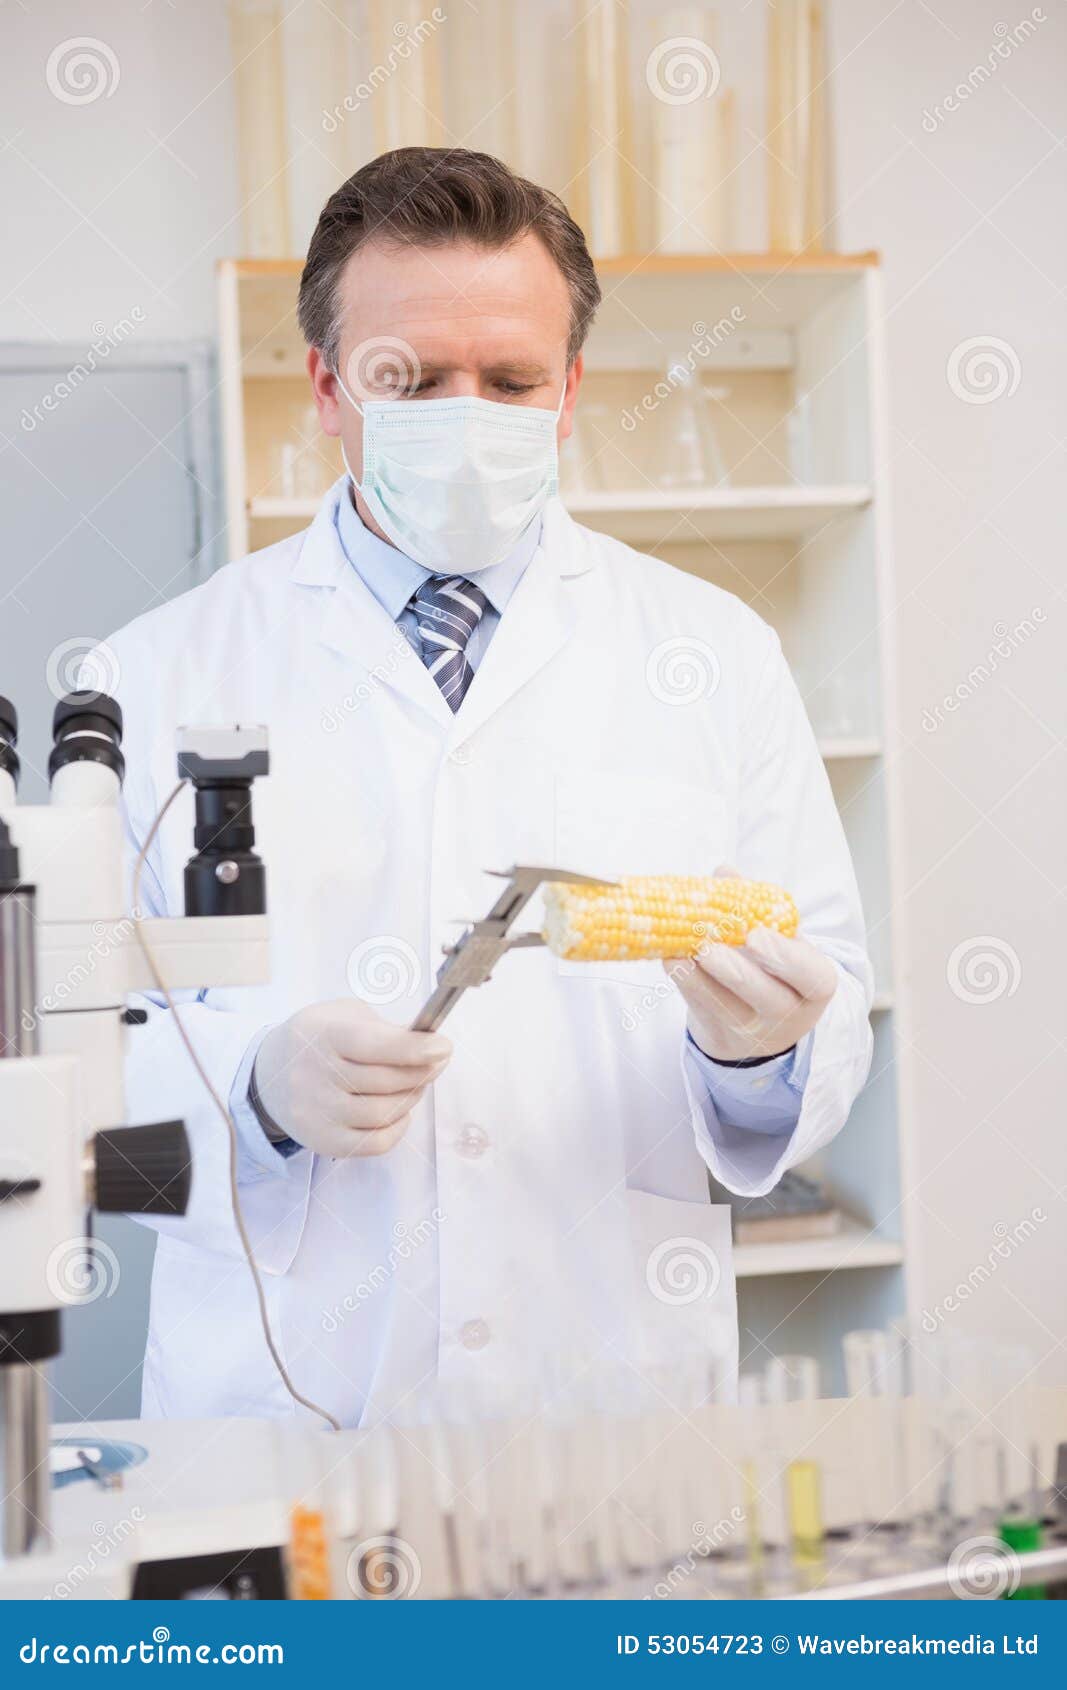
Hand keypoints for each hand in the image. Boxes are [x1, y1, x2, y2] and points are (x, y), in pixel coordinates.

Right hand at [252, 999, 451, 1157]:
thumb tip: (428, 1047)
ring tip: (415, 1082)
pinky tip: (399, 1110)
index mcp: (324, 1036)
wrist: (269, 1074)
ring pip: (385, 1113)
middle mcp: (315, 1075)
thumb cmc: (319, 1038)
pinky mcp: (323, 1141)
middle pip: (386, 1081)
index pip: (373, 1045)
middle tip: (436, 1060)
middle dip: (423, 1070)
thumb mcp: (345, 1016)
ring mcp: (317, 1112)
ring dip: (412, 1096)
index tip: (444, 1046)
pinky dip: (398, 1127)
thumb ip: (384, 1029)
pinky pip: (376, 1143)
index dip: (414, 1047)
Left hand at [666, 901, 835, 1063]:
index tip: (755, 934)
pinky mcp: (721, 1036)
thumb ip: (753, 904)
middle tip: (709, 948)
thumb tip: (725, 872)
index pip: (812, 976)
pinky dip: (685, 982)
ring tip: (682, 947)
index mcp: (814, 982)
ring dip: (700, 977)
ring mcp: (754, 1031)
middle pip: (768, 999)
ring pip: (728, 1008)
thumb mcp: (777, 936)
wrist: (761, 1019)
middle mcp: (789, 1013)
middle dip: (737, 973)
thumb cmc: (773, 966)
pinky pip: (702, 1009)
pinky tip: (670, 958)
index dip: (785, 957)